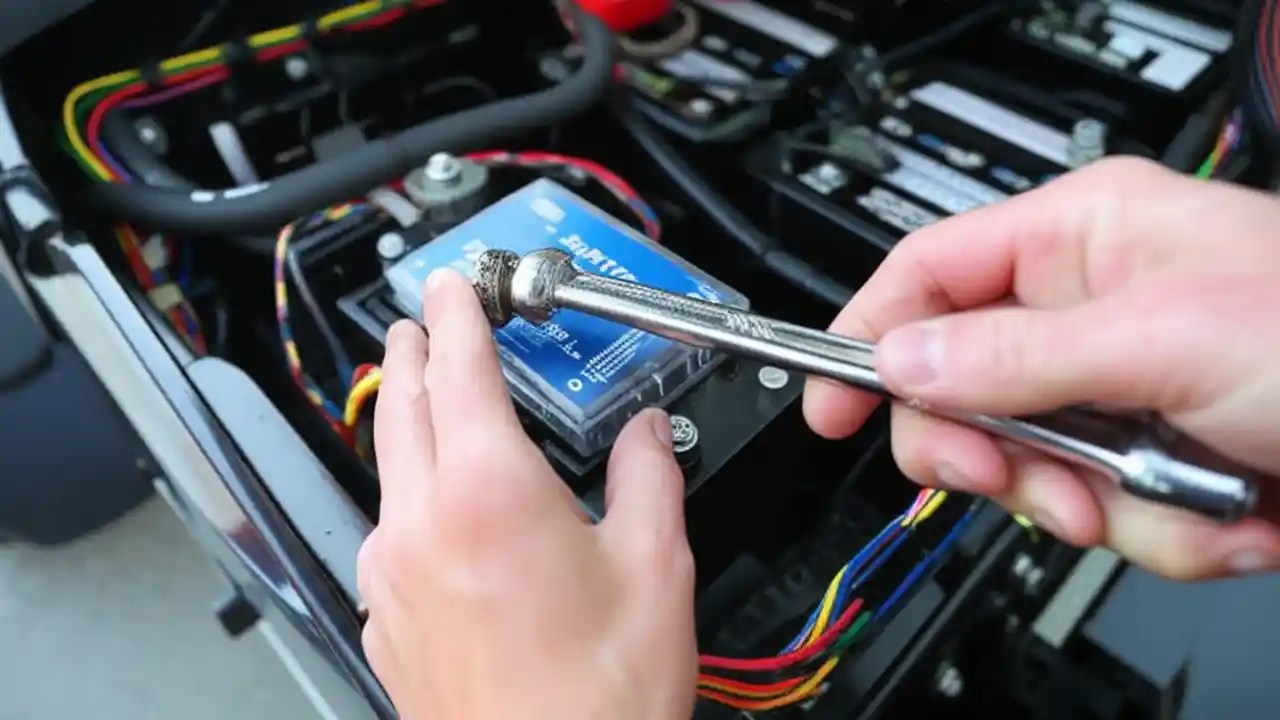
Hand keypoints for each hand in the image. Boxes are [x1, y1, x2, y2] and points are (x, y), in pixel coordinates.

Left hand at [358, 270, 696, 719]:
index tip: (451, 287)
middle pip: (401, 407)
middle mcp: (421, 526)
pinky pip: (388, 535)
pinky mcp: (385, 623)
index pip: (457, 368)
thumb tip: (648, 433)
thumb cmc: (597, 699)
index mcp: (489, 492)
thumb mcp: (655, 565)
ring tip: (427, 402)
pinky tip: (440, 511)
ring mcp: (391, 578)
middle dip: (412, 354)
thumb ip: (650, 476)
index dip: (455, 314)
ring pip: (389, 472)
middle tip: (421, 325)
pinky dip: (410, 499)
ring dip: (406, 423)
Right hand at [805, 157, 1279, 579]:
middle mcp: (1089, 311)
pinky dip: (1162, 532)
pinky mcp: (1155, 459)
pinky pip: (1102, 514)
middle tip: (1011, 475)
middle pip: (958, 388)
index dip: (867, 334)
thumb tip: (898, 360)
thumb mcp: (1159, 337)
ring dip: (1094, 504)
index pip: (926, 274)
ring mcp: (1120, 390)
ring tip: (1160, 497)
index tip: (827, 398)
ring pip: (1030, 468)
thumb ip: (1011, 355)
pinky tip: (1225, 512)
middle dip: (990, 450)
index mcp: (1081, 238)